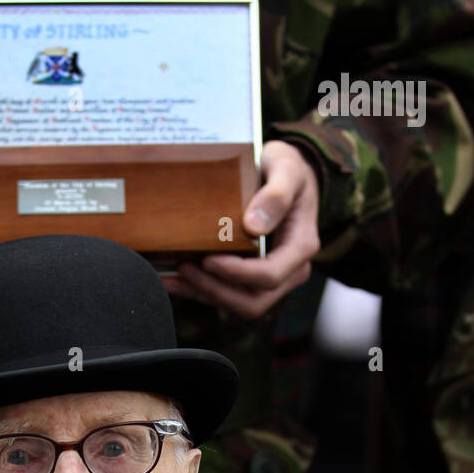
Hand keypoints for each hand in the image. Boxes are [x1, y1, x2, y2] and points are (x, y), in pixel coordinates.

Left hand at [163, 140, 320, 319]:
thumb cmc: (288, 169)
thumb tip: (254, 226)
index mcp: (301, 247)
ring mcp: (273, 280)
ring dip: (202, 294)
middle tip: (184, 268)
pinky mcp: (253, 280)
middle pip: (252, 302)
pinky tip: (173, 280)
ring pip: (236, 305)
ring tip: (172, 275)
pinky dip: (198, 291)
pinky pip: (226, 296)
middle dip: (214, 290)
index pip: (269, 276)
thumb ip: (277, 194)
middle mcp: (290, 271)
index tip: (208, 258)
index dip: (236, 273)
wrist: (288, 176)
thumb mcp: (287, 167)